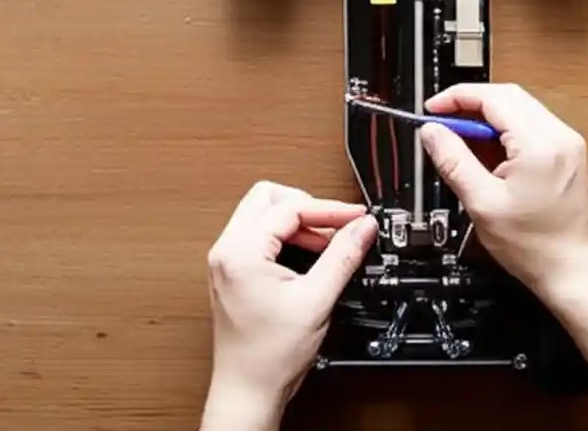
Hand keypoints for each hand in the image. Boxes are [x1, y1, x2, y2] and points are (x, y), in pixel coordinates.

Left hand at [202, 181, 377, 429]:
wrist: (249, 389)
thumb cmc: (269, 356)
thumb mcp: (317, 300)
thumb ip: (343, 257)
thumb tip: (362, 228)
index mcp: (240, 253)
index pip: (289, 208)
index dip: (329, 209)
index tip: (356, 217)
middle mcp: (226, 251)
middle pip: (268, 198)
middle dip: (308, 207)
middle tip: (338, 225)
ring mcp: (226, 260)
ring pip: (262, 213)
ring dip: (297, 221)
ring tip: (326, 244)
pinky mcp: (232, 270)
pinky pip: (258, 234)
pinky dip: (285, 236)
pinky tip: (308, 254)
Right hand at [419, 84, 587, 298]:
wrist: (572, 271)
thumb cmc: (535, 246)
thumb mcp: (482, 203)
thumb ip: (454, 161)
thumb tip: (432, 132)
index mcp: (540, 144)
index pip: (494, 98)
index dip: (457, 97)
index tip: (433, 109)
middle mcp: (560, 136)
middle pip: (508, 97)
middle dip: (471, 104)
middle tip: (442, 123)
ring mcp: (567, 144)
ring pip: (519, 109)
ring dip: (487, 118)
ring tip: (461, 141)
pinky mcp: (567, 154)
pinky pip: (531, 126)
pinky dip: (505, 132)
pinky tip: (487, 153)